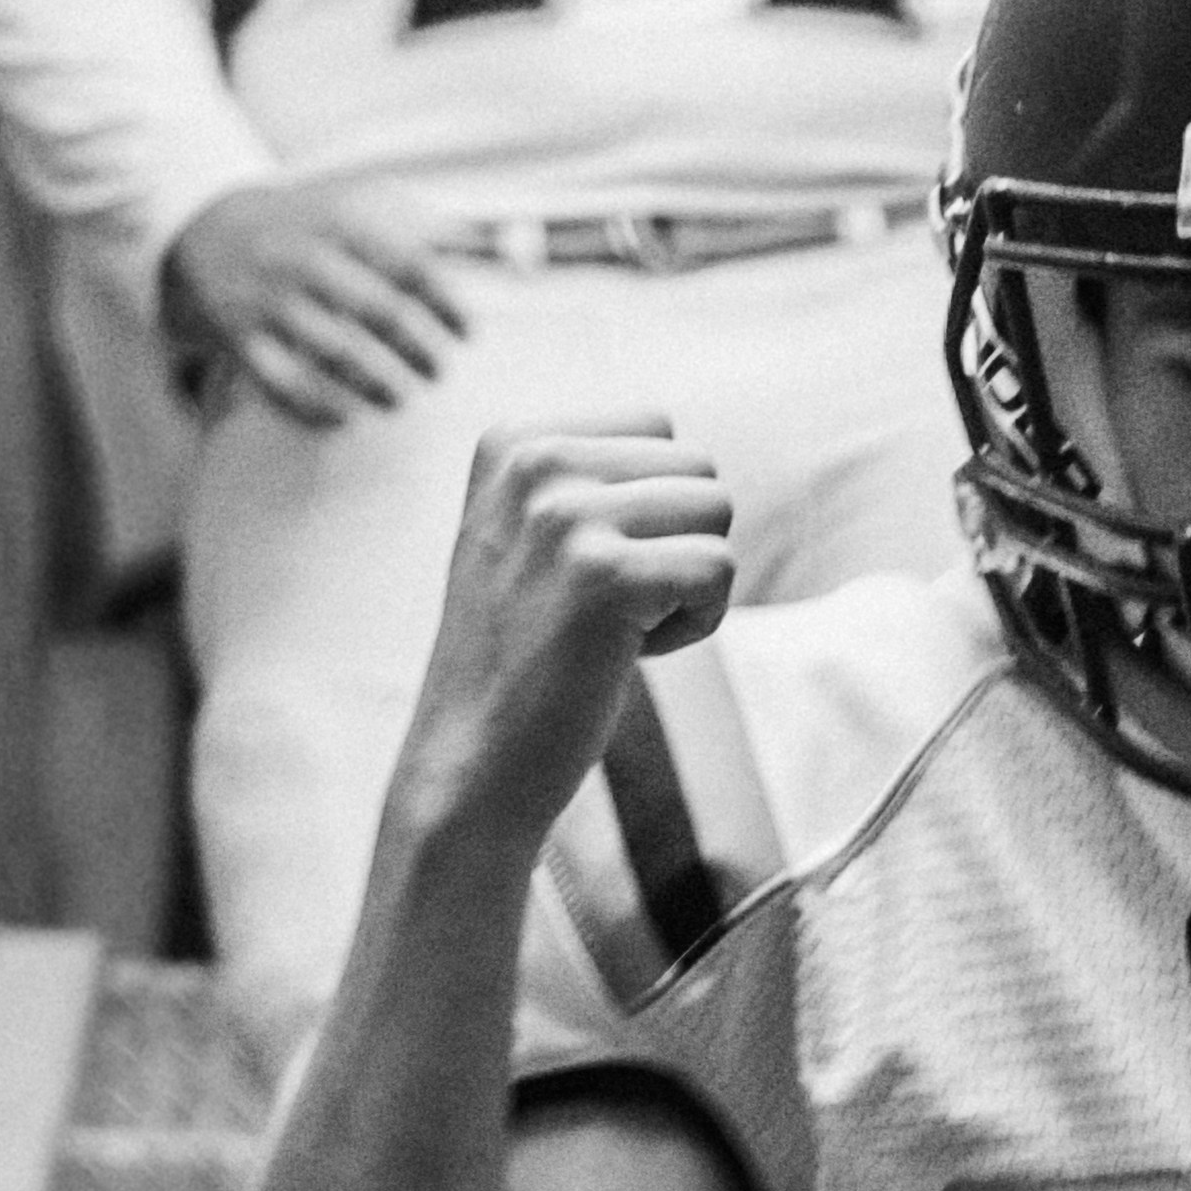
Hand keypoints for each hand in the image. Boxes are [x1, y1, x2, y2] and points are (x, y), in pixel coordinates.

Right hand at [165, 174, 480, 429]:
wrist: (207, 230)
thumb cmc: (320, 224)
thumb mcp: (376, 207)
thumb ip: (453, 231)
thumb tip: (531, 252)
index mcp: (345, 222)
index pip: (412, 266)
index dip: (449, 307)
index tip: (467, 331)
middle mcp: (305, 259)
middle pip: (379, 315)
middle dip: (419, 354)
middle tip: (436, 370)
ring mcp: (269, 301)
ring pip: (334, 358)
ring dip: (378, 388)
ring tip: (399, 396)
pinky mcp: (240, 339)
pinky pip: (285, 388)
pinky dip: (320, 411)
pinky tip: (345, 416)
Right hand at [383, 422, 738, 870]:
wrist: (471, 764)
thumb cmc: (522, 655)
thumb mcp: (528, 532)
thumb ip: (587, 473)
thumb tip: (686, 442)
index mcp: (512, 440)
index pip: (657, 427)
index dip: (648, 509)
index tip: (585, 569)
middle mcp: (532, 462)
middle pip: (697, 466)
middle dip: (677, 542)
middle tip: (604, 606)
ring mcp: (565, 516)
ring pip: (717, 510)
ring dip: (688, 581)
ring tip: (614, 626)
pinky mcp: (604, 577)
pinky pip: (720, 568)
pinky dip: (698, 623)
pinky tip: (632, 653)